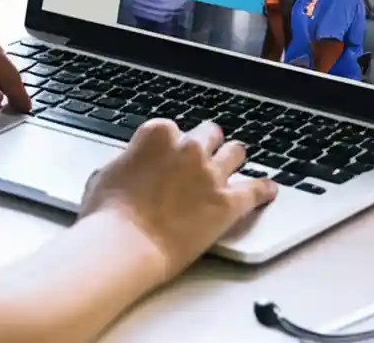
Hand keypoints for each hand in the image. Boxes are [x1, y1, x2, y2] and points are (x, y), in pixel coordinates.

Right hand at [79, 120, 277, 279]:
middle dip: (206, 144)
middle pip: (208, 135)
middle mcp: (188, 148)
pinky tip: (268, 189)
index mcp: (157, 135)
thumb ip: (128, 162)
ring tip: (235, 162)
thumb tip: (131, 167)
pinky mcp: (228, 202)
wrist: (125, 245)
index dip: (170, 145)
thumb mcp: (105, 174)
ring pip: (235, 153)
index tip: (169, 157)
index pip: (172, 130)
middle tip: (205, 154)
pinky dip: (263, 189)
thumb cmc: (108, 214)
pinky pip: (256, 190)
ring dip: (233, 158)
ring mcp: (211, 174)